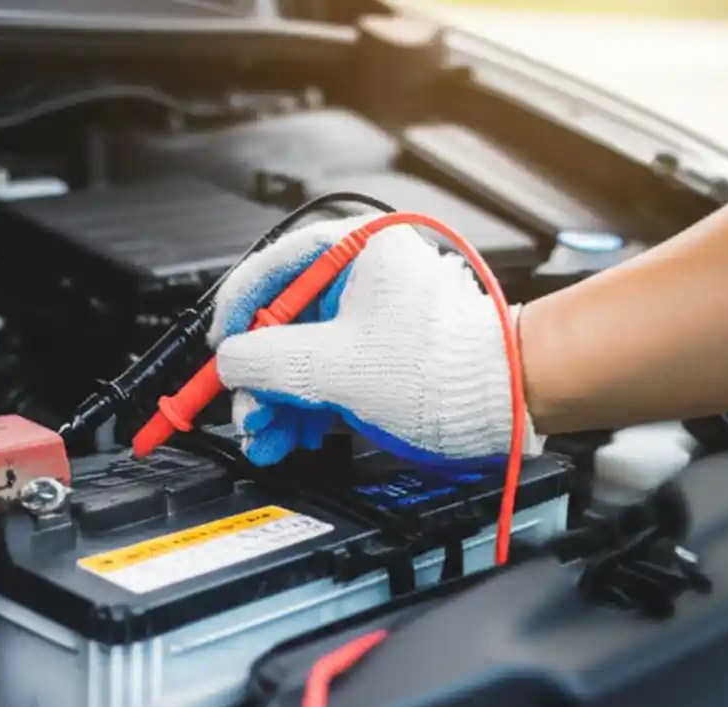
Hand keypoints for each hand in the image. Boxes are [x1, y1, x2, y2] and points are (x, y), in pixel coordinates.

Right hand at [209, 216, 542, 466]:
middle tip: (245, 409)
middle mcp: (363, 274)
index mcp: (357, 249)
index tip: (219, 348)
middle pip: (284, 320)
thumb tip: (229, 362)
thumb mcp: (335, 367)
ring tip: (266, 437)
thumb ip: (268, 360)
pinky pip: (326, 372)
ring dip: (277, 399)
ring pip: (302, 353)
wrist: (508, 402)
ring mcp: (372, 314)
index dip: (236, 312)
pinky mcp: (380, 352)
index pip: (273, 267)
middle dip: (259, 374)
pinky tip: (292, 436)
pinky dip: (304, 405)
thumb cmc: (446, 370)